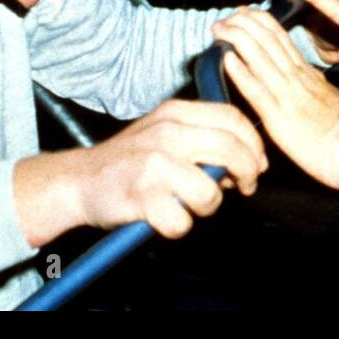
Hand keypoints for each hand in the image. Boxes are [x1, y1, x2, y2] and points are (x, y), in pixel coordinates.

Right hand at [76, 99, 267, 238]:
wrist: (79, 179)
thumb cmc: (130, 159)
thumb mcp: (164, 130)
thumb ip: (202, 135)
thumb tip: (247, 158)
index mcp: (175, 113)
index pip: (232, 118)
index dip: (254, 143)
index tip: (258, 163)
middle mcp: (166, 133)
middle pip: (231, 150)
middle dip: (248, 173)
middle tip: (245, 187)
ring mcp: (153, 165)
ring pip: (209, 191)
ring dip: (209, 206)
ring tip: (192, 204)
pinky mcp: (141, 197)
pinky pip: (181, 221)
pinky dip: (179, 226)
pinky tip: (165, 217)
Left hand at [212, 7, 338, 190]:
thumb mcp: (328, 96)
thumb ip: (310, 84)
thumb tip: (296, 78)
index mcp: (307, 72)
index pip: (280, 37)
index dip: (259, 20)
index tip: (243, 12)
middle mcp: (296, 77)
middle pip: (267, 39)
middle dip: (242, 23)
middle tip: (224, 17)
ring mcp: (287, 95)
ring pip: (260, 56)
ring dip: (236, 39)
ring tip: (219, 29)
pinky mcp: (279, 117)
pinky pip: (256, 90)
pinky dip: (240, 71)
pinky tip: (226, 59)